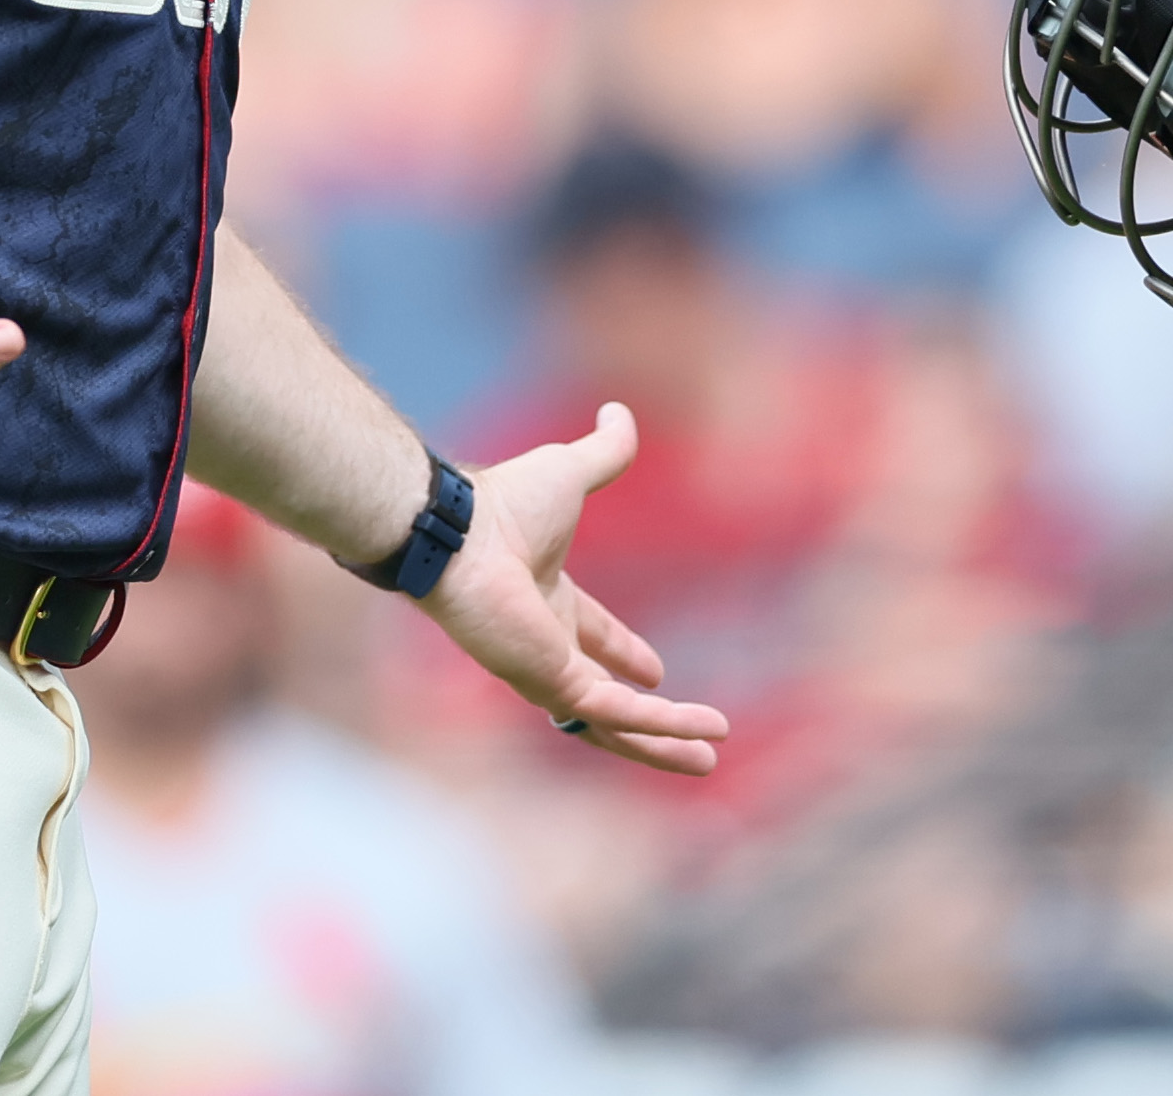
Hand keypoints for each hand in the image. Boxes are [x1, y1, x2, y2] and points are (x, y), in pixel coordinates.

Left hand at [422, 404, 730, 776]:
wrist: (463, 531)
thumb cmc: (502, 503)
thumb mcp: (572, 470)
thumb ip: (605, 449)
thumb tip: (619, 409)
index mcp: (547, 599)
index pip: (592, 638)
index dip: (626, 655)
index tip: (657, 671)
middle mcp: (545, 642)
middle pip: (604, 698)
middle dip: (650, 722)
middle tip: (694, 741)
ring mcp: (546, 670)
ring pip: (613, 726)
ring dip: (663, 745)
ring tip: (709, 763)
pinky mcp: (552, 684)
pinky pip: (617, 717)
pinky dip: (662, 728)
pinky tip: (703, 734)